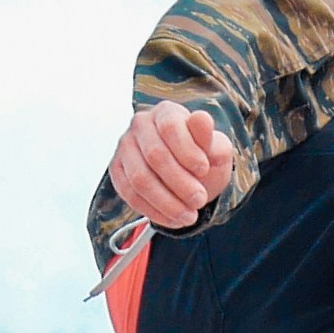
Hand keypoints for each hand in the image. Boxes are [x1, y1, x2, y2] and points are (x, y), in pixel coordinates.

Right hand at [110, 102, 232, 231]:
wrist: (192, 177)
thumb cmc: (204, 159)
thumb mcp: (216, 150)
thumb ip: (210, 138)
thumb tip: (202, 119)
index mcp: (166, 112)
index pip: (170, 127)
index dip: (187, 151)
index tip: (204, 170)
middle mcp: (141, 125)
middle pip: (155, 156)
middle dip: (180, 183)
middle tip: (200, 200)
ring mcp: (125, 147)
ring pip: (140, 178)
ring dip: (167, 202)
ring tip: (189, 216)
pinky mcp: (117, 170)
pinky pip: (129, 194)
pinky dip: (153, 211)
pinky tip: (173, 219)